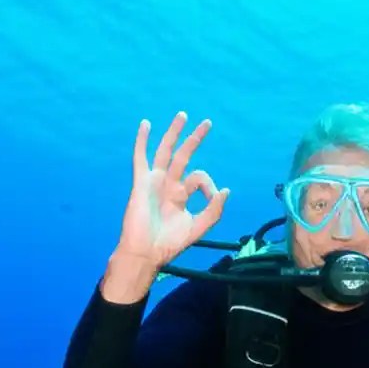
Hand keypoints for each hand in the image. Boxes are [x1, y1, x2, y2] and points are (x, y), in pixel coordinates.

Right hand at [115, 111, 230, 268]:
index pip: (199, 178)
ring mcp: (154, 182)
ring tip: (183, 115)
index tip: (214, 197)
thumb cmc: (169, 244)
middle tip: (207, 123)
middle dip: (195, 139)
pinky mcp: (142, 182)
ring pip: (165, 151)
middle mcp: (168, 185)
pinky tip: (146, 124)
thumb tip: (227, 190)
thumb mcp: (198, 227)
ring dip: (174, 133)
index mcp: (181, 195)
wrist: (146, 252)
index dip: (211, 185)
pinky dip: (142, 140)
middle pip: (183, 155)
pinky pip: (141, 157)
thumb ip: (214, 210)